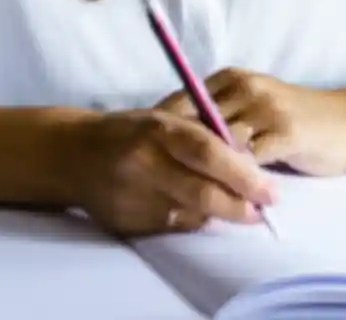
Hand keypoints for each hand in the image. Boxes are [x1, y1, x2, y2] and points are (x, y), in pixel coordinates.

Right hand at [66, 110, 277, 236]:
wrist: (74, 154)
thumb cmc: (132, 132)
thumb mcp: (165, 119)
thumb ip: (203, 136)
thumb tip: (251, 161)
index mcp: (158, 130)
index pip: (208, 152)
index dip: (243, 174)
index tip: (271, 190)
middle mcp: (144, 163)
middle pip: (202, 193)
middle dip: (239, 206)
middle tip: (263, 211)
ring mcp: (134, 196)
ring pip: (191, 215)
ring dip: (218, 213)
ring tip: (233, 205)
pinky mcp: (127, 221)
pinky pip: (173, 226)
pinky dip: (191, 218)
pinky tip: (189, 206)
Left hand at [156, 69, 345, 176]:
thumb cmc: (298, 119)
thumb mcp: (254, 109)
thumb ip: (221, 120)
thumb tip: (176, 142)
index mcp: (231, 79)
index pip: (182, 102)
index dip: (160, 131)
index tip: (139, 154)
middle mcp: (244, 87)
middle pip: (194, 123)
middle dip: (173, 153)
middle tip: (150, 178)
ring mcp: (265, 108)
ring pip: (218, 144)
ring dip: (201, 171)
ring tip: (180, 194)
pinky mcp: (285, 133)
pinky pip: (248, 161)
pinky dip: (233, 181)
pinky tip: (222, 198)